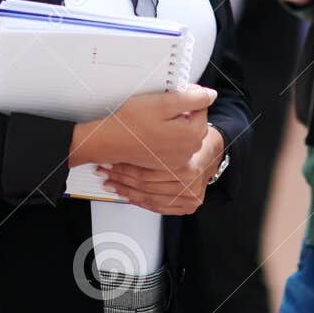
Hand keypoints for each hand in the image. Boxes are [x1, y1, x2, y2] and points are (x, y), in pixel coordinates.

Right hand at [70, 85, 215, 170]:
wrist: (111, 142)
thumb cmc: (132, 122)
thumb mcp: (162, 102)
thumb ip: (191, 98)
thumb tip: (211, 95)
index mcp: (192, 133)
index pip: (202, 107)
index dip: (189, 95)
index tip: (173, 92)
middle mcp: (189, 150)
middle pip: (196, 122)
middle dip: (184, 111)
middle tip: (163, 104)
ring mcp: (178, 159)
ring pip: (186, 135)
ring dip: (177, 124)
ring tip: (157, 118)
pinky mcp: (167, 164)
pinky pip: (176, 147)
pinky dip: (168, 137)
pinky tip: (153, 132)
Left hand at [98, 126, 223, 214]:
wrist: (210, 153)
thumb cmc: (194, 139)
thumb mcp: (186, 122)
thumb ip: (177, 114)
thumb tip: (166, 105)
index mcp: (188, 168)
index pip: (147, 171)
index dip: (124, 165)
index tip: (110, 160)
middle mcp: (189, 186)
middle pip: (145, 185)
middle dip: (120, 178)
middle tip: (104, 171)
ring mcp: (188, 199)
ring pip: (148, 198)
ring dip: (125, 190)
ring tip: (109, 181)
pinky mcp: (185, 206)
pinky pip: (156, 207)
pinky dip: (139, 201)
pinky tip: (125, 194)